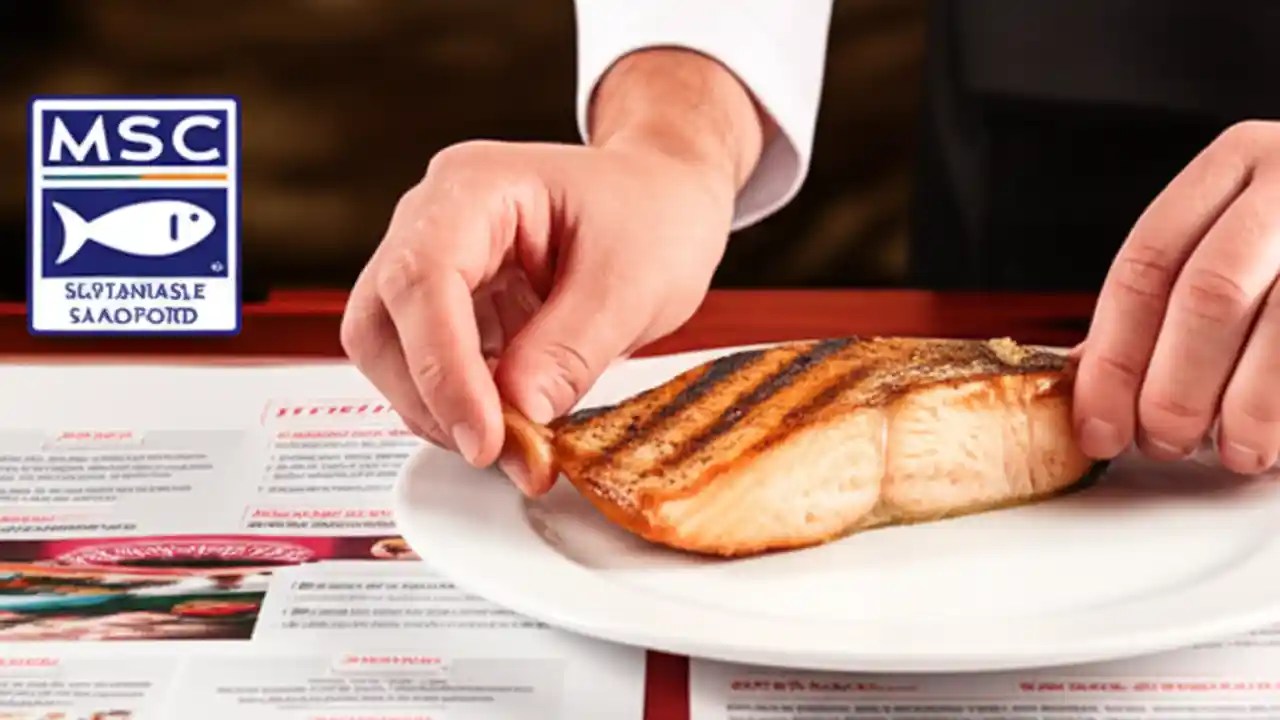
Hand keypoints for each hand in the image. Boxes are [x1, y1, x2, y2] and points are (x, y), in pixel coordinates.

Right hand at [340, 138, 737, 492]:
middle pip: (381, 320)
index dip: (442, 367)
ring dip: (440, 410)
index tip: (484, 435)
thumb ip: (572, 349)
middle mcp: (435, 220)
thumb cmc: (652, 213)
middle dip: (429, 398)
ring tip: (517, 444)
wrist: (664, 198)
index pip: (423, 278)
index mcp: (475, 186)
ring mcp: (435, 264)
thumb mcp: (632, 284)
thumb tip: (518, 412)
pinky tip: (511, 425)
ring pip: (389, 352)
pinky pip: (426, 367)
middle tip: (499, 451)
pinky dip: (460, 407)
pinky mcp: (450, 308)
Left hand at [1074, 120, 1279, 473]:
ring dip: (1247, 410)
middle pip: (1209, 295)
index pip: (1146, 266)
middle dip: (1176, 388)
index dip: (1114, 360)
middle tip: (1166, 442)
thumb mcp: (1230, 239)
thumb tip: (1087, 385)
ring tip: (1236, 452)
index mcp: (1235, 165)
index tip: (1099, 427)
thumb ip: (1164, 302)